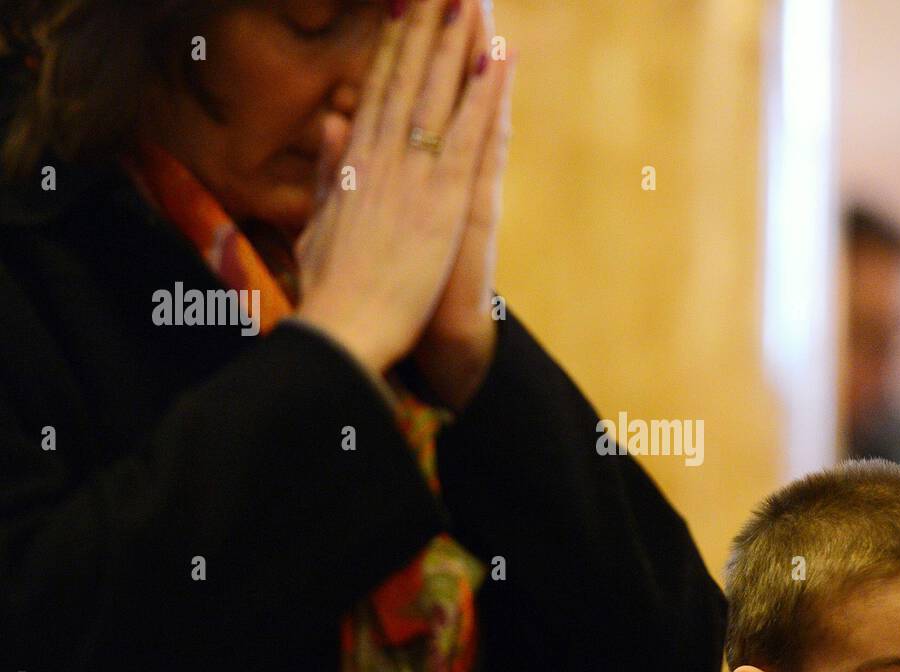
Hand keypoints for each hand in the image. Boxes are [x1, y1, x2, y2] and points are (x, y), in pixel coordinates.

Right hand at [295, 0, 509, 376]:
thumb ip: (331, 174)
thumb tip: (331, 124)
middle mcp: (383, 158)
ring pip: (438, 94)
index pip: (379, 92)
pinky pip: (468, 133)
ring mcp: (414, 174)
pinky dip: (483, 94)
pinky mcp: (444, 200)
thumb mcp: (320, 225)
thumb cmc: (331, 291)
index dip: (394, 45)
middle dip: (425, 27)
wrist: (342, 329)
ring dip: (455, 42)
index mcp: (356, 166)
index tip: (406, 6)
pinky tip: (498, 56)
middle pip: (407, 79)